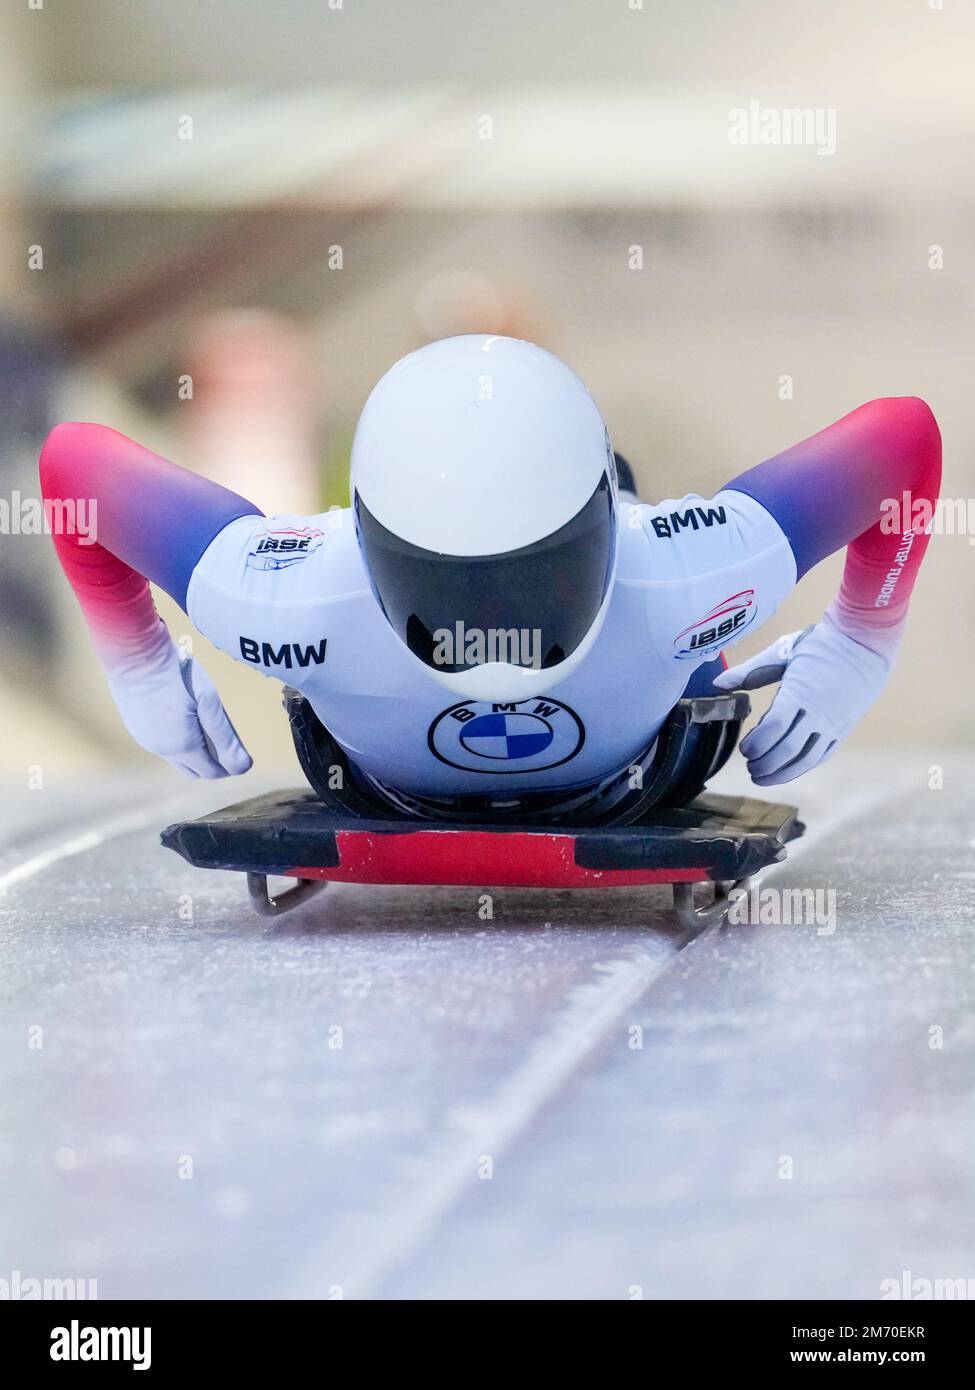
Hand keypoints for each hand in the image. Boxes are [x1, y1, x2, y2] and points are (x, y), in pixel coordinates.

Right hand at [106, 647, 252, 778]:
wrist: (133, 651)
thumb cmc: (176, 672)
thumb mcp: (209, 702)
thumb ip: (226, 737)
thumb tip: (243, 766)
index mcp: (180, 746)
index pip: (211, 771)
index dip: (229, 767)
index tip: (243, 757)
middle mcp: (159, 749)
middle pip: (193, 769)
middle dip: (213, 764)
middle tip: (229, 749)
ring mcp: (143, 738)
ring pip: (175, 757)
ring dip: (194, 752)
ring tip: (209, 732)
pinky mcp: (134, 725)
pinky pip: (161, 743)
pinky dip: (177, 741)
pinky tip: (184, 721)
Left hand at [712, 617, 891, 784]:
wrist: (865, 643)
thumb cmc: (820, 645)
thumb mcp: (782, 652)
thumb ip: (749, 671)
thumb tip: (718, 683)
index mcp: (799, 693)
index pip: (773, 728)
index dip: (756, 743)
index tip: (744, 749)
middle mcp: (818, 713)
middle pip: (787, 749)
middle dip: (765, 764)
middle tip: (749, 767)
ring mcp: (834, 724)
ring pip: (806, 759)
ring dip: (782, 773)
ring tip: (762, 776)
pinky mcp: (843, 729)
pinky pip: (823, 755)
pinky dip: (803, 766)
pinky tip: (788, 769)